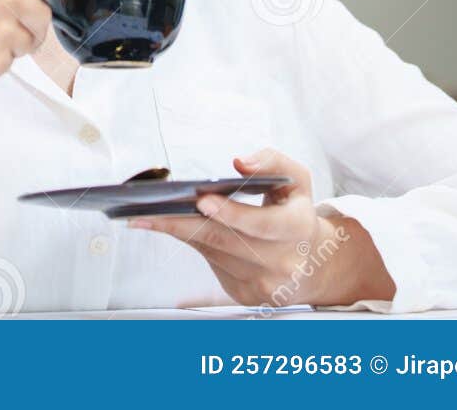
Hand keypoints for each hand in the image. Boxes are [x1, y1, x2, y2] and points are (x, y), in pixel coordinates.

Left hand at [127, 146, 352, 309]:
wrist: (310, 262)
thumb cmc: (296, 213)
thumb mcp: (297, 179)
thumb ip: (272, 161)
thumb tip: (241, 163)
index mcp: (298, 229)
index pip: (262, 223)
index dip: (232, 213)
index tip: (202, 200)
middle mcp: (281, 262)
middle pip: (226, 242)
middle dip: (185, 224)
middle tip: (151, 211)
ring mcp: (262, 283)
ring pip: (212, 253)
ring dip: (178, 233)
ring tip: (146, 216)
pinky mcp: (244, 293)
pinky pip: (210, 263)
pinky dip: (189, 242)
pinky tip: (167, 227)